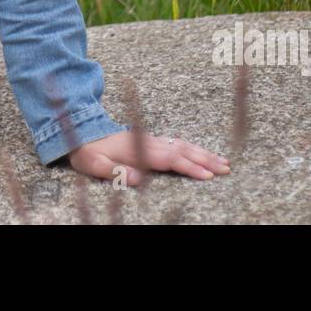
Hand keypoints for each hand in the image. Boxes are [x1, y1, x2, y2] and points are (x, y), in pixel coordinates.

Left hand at [67, 130, 230, 184]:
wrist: (83, 132)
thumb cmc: (89, 152)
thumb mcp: (94, 164)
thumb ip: (115, 172)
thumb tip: (138, 179)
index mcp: (139, 150)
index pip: (170, 160)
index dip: (189, 167)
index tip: (207, 175)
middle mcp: (150, 143)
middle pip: (183, 151)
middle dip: (206, 160)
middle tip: (227, 169)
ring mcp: (152, 140)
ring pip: (183, 145)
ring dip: (204, 153)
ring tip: (224, 162)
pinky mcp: (152, 141)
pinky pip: (178, 143)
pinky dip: (194, 148)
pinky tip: (205, 153)